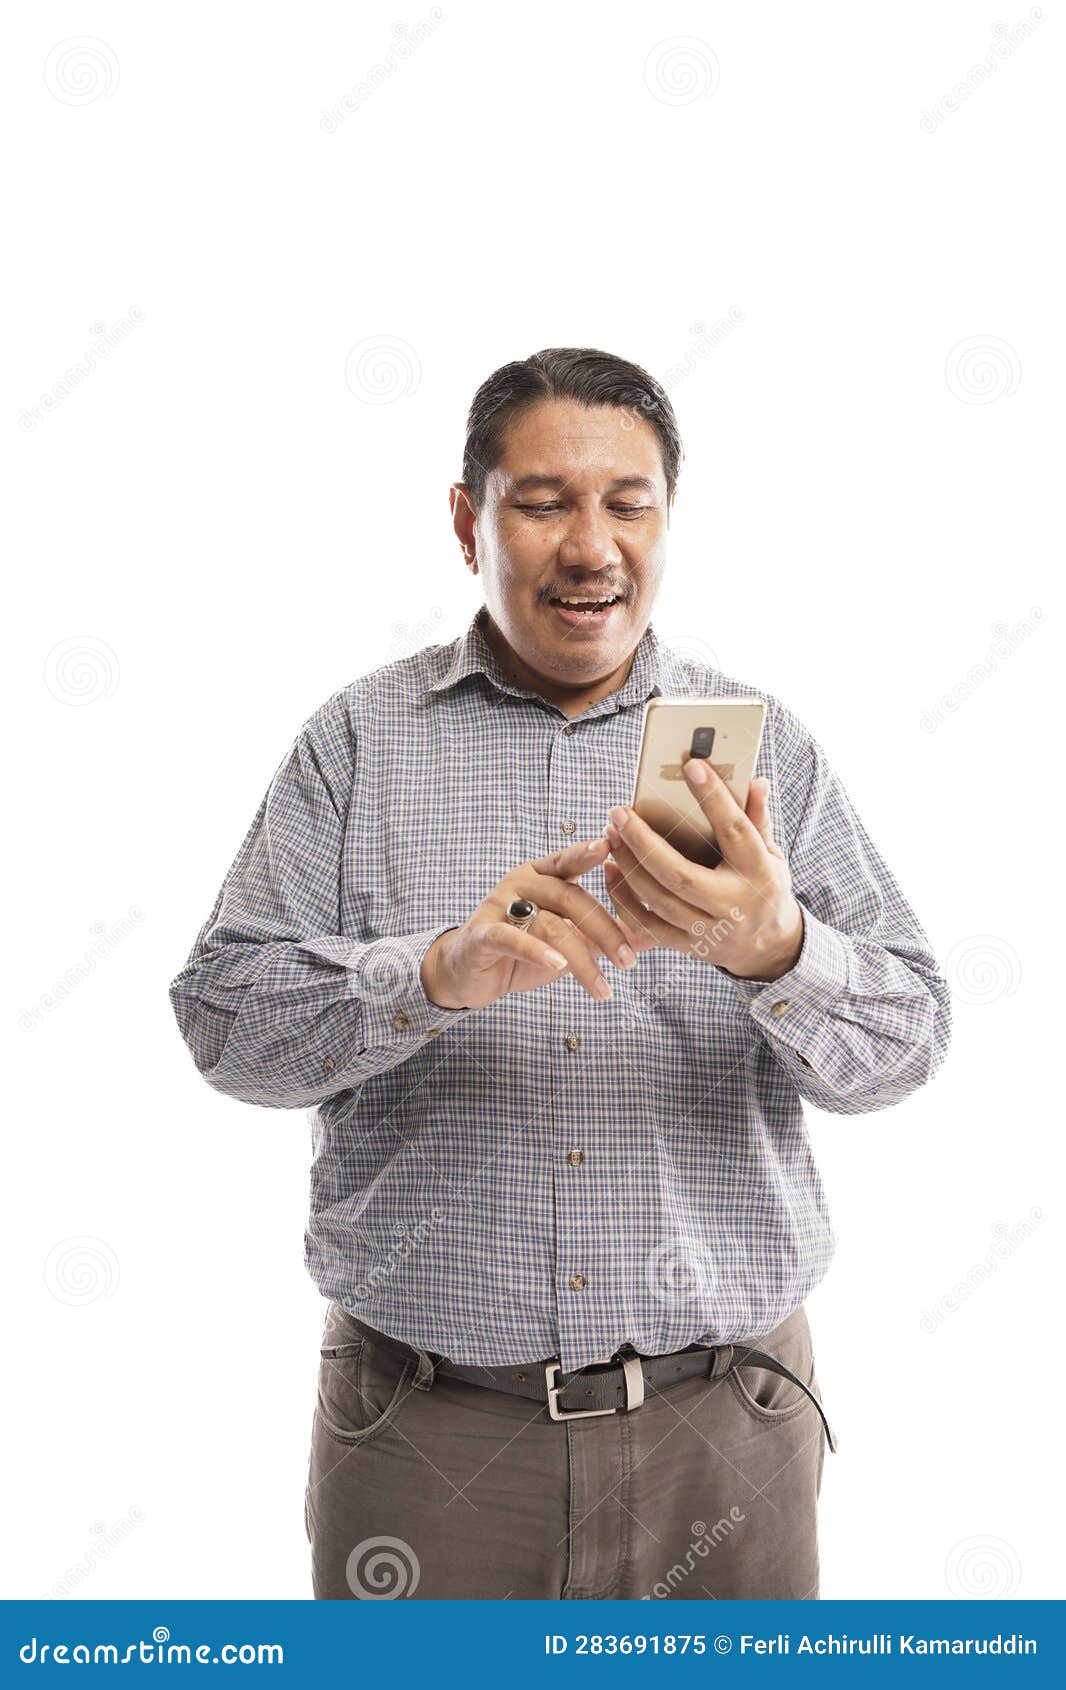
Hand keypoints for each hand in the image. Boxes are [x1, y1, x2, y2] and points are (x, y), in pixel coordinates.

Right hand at [420, 837, 638, 1009]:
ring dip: (581, 960)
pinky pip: (512, 938)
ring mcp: (498, 906)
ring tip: (602, 988)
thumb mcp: (567, 939)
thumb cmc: (522, 950)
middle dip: (605, 931)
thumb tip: (650, 935)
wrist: (468, 973)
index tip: (613, 846)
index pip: (570, 859)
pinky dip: (537, 951)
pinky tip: (558, 965)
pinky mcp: (482, 934)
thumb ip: (602, 934)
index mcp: (542, 874)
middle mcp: (520, 883)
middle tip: (629, 962)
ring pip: (550, 925)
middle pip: (571, 898)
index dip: (589, 852)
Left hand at [601, 759, 804, 981]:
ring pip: (659, 900)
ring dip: (629, 866)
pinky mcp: (689, 946)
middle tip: (619, 813)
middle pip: (680, 874)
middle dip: (644, 843)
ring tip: (611, 835)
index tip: (691, 767)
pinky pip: (648, 927)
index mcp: (757, 872)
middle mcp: (732, 903)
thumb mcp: (772, 854)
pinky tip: (611, 872)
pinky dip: (624, 900)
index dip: (713, 798)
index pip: (734, 830)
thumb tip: (754, 780)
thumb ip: (758, 819)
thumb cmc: (765, 887)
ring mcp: (708, 929)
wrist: (770, 947)